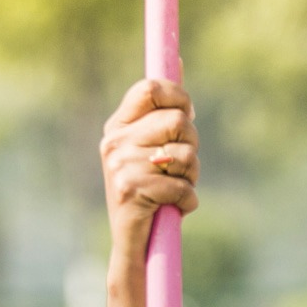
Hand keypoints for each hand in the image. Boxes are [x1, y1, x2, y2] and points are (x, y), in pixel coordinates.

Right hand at [99, 77, 199, 251]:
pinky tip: (173, 209)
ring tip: (175, 189)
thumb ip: (162, 111)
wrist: (133, 245)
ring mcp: (120, 166)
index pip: (150, 88)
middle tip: (181, 166)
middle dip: (192, 145)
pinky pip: (182, 187)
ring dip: (191, 177)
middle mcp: (114, 142)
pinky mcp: (132, 191)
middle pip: (178, 121)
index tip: (188, 113)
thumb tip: (177, 62)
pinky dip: (187, 201)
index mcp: (118, 127)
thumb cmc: (149, 194)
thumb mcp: (152, 148)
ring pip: (185, 154)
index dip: (178, 96)